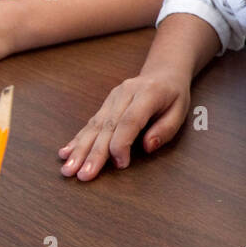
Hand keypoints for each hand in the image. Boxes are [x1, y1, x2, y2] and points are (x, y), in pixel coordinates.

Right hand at [58, 71, 190, 180]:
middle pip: (107, 126)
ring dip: (80, 149)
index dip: (122, 143)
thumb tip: (147, 147)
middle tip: (83, 175)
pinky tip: (65, 152)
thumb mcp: (179, 111)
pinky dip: (78, 139)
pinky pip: (91, 123)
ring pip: (94, 125)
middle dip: (93, 153)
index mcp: (148, 93)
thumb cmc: (173, 96)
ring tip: (68, 169)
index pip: (130, 120)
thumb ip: (165, 130)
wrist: (163, 71)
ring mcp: (113, 98)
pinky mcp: (105, 104)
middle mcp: (125, 93)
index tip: (120, 164)